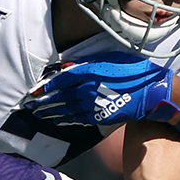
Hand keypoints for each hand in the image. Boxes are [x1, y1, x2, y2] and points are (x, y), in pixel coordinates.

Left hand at [23, 53, 179, 126]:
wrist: (149, 92)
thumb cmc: (132, 70)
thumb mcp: (108, 59)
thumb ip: (87, 64)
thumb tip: (68, 68)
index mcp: (89, 72)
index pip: (60, 81)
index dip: (45, 88)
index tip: (33, 92)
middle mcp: (88, 89)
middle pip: (60, 97)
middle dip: (44, 102)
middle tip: (30, 106)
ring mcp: (93, 104)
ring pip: (67, 110)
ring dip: (51, 112)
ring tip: (39, 114)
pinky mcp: (101, 116)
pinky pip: (79, 119)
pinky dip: (66, 120)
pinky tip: (58, 120)